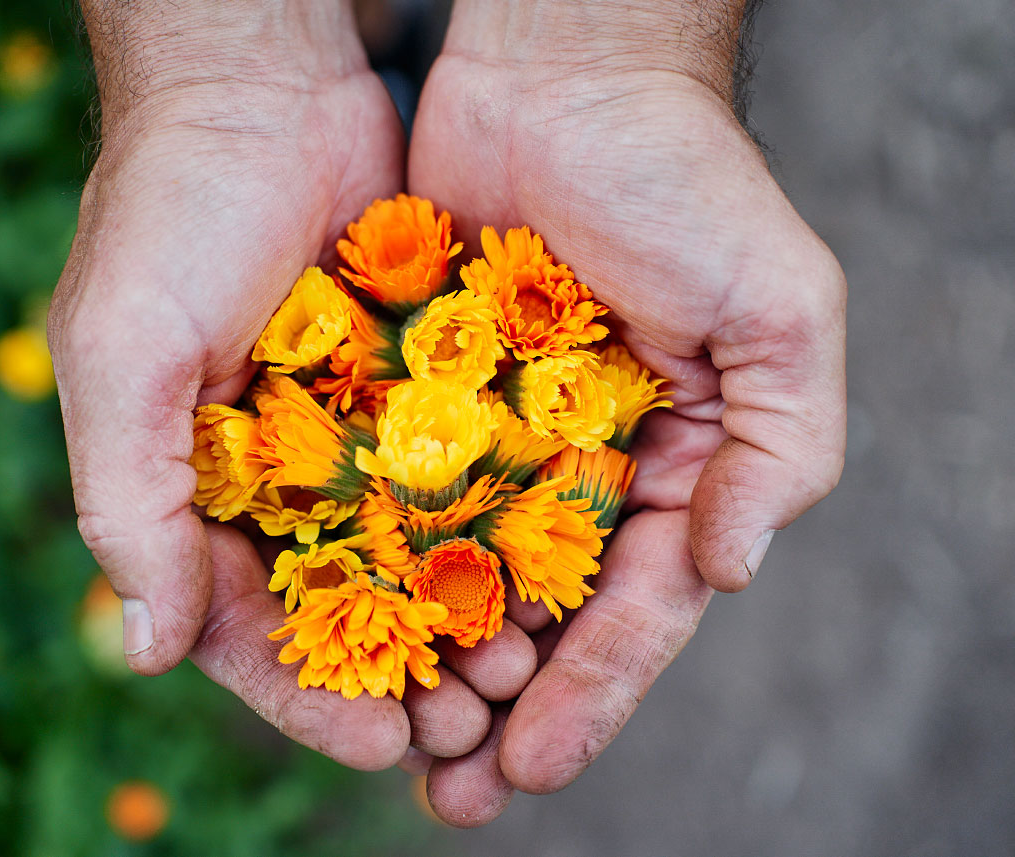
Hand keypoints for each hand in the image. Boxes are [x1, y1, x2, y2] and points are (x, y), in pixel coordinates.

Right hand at [48, 1, 523, 770]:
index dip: (310, 697)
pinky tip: (548, 572)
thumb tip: (147, 651)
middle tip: (472, 731)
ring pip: (417, 556)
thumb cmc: (167, 215)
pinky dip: (499, 528)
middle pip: (349, 611)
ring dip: (465, 619)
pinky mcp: (422, 384)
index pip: (250, 626)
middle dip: (408, 678)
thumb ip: (128, 501)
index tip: (380, 748)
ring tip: (523, 672)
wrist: (259, 90)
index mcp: (197, 492)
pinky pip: (465, 474)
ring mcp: (357, 433)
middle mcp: (281, 478)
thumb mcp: (119, 354)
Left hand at [408, 0, 845, 823]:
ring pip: (455, 575)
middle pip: (535, 619)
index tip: (531, 768)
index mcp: (669, 471)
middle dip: (497, 708)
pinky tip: (338, 623)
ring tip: (390, 741)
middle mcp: (578, 471)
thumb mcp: (781, 312)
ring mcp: (493, 439)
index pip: (631, 612)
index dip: (588, 697)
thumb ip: (783, 447)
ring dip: (427, 660)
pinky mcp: (418, 398)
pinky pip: (391, 494)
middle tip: (446, 791)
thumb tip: (730, 572)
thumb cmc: (685, 183)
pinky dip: (371, 561)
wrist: (564, 78)